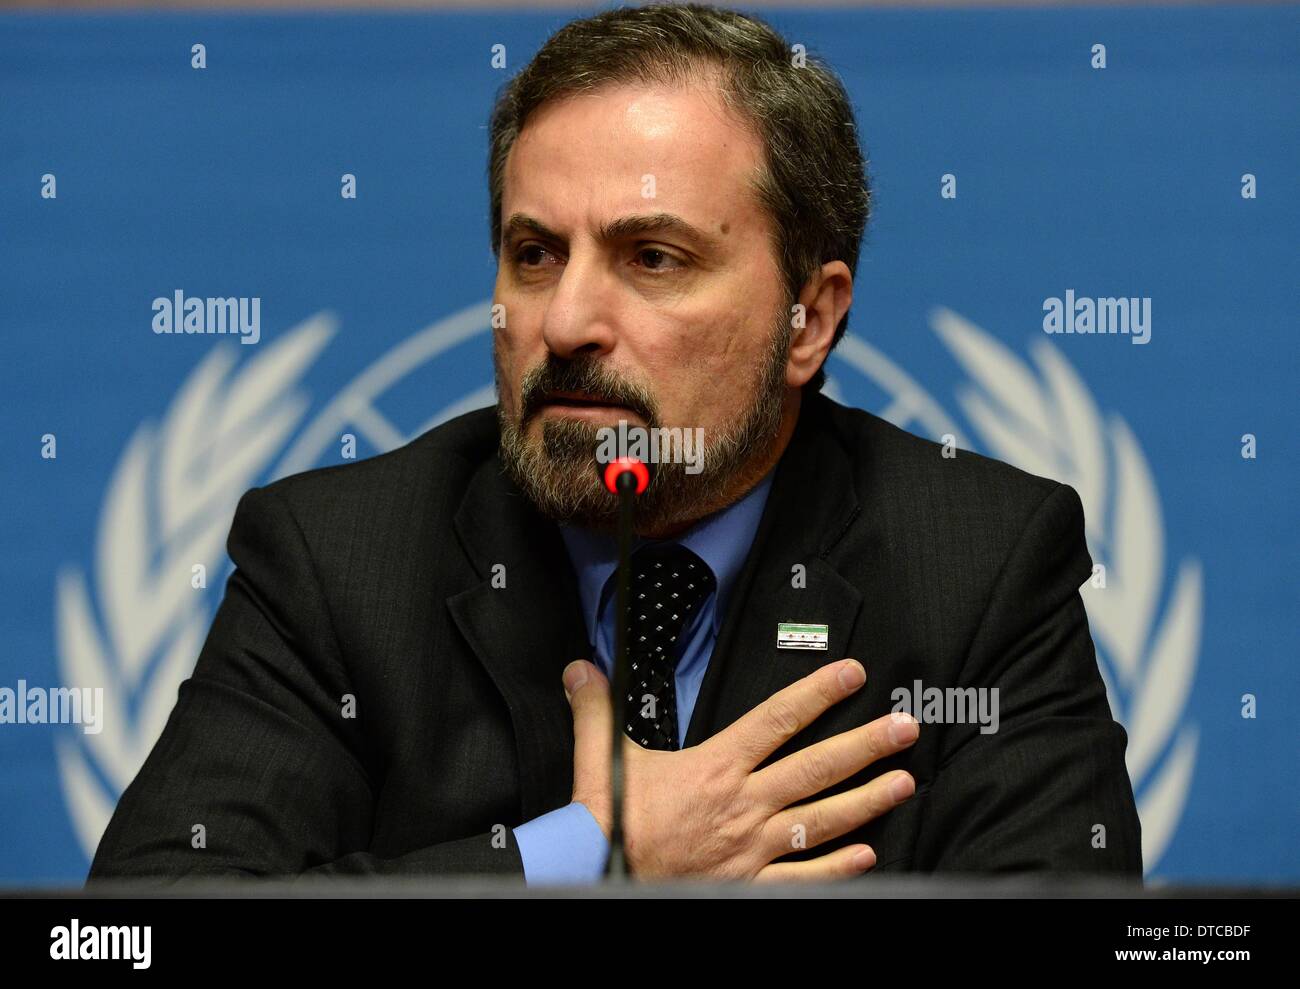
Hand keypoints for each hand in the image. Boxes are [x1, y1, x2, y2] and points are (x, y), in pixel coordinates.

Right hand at [563, 656, 917, 881]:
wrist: (599, 874)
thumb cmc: (608, 822)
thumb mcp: (602, 756)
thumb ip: (598, 709)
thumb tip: (581, 669)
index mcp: (716, 767)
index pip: (778, 719)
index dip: (818, 693)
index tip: (853, 674)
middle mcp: (744, 803)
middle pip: (817, 766)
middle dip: (866, 744)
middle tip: (906, 727)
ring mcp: (752, 846)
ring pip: (822, 818)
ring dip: (867, 800)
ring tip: (904, 782)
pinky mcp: (749, 883)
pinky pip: (803, 875)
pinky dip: (837, 866)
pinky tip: (868, 853)